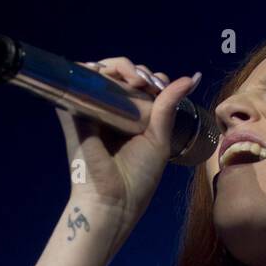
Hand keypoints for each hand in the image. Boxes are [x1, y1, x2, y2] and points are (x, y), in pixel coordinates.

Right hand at [57, 56, 199, 225]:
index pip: (141, 85)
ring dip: (118, 66)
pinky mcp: (73, 111)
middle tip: (146, 82)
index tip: (161, 87)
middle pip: (122, 75)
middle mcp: (112, 111)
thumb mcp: (158, 138)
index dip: (152, 78)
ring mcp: (92, 109)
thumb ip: (168, 106)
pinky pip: (77, 80)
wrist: (112, 199)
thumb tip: (192, 77)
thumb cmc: (138, 176)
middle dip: (137, 70)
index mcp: (133, 118)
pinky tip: (104, 72)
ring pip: (102, 72)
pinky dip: (89, 69)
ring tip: (134, 79)